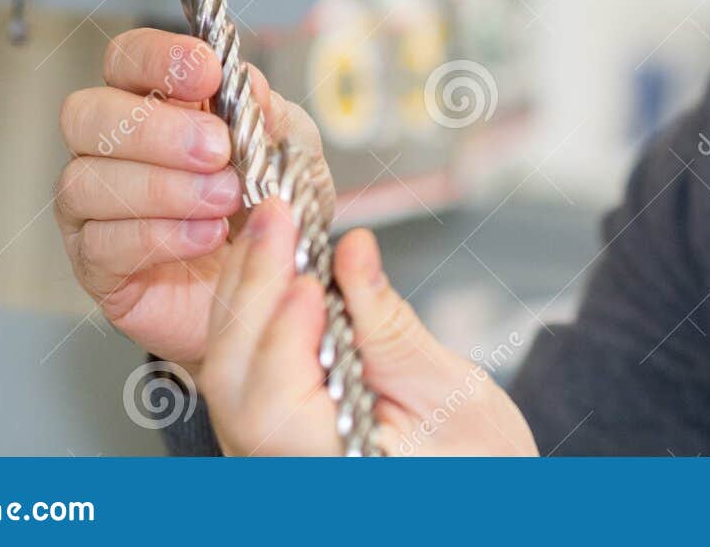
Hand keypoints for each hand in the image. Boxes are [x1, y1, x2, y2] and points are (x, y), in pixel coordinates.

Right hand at [55, 27, 312, 370]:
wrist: (264, 290)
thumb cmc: (265, 212)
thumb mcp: (292, 155)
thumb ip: (273, 116)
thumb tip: (249, 83)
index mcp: (151, 104)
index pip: (126, 59)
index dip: (158, 58)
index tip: (207, 70)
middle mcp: (108, 149)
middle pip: (88, 114)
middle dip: (156, 128)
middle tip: (217, 148)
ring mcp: (92, 207)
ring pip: (88, 180)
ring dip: (164, 186)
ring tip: (225, 199)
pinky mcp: (95, 264)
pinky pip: (103, 242)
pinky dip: (160, 235)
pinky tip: (207, 236)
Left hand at [200, 201, 537, 456]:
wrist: (484, 494)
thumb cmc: (480, 467)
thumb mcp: (451, 394)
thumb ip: (389, 326)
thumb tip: (351, 252)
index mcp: (332, 472)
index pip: (275, 406)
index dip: (283, 333)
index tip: (308, 274)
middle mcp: (282, 471)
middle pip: (232, 380)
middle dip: (253, 288)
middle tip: (276, 215)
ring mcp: (266, 454)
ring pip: (225, 370)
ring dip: (247, 290)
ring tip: (273, 224)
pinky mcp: (270, 428)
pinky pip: (241, 367)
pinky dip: (252, 310)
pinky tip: (272, 262)